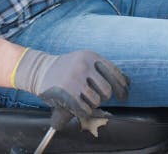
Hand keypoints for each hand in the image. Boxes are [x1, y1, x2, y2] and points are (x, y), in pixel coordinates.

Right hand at [13, 49, 128, 123]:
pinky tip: (78, 106)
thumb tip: (127, 82)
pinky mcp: (67, 93)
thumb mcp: (85, 61)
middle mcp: (84, 66)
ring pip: (97, 101)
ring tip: (83, 99)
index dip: (122, 87)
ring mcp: (75, 79)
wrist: (40, 70)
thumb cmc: (67, 68)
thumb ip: (104, 70)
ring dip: (92, 104)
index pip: (115, 74)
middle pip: (107, 90)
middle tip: (96, 96)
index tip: (124, 95)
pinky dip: (84, 111)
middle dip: (104, 97)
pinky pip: (85, 109)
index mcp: (91, 56)